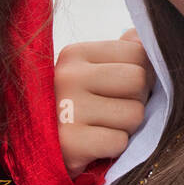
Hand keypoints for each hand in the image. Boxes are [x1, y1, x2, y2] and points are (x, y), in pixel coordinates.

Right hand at [55, 29, 153, 176]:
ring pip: (134, 114)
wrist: (39, 150)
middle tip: (118, 110)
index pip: (137, 52)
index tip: (127, 87)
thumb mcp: (91, 72)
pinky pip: (119, 141)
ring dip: (128, 126)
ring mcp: (66, 110)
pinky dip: (115, 147)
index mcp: (74, 54)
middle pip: (138, 80)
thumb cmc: (75, 106)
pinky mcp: (69, 143)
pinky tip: (97, 145)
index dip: (144, 72)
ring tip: (106, 127)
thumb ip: (121, 52)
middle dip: (138, 99)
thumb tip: (142, 34)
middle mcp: (67, 77)